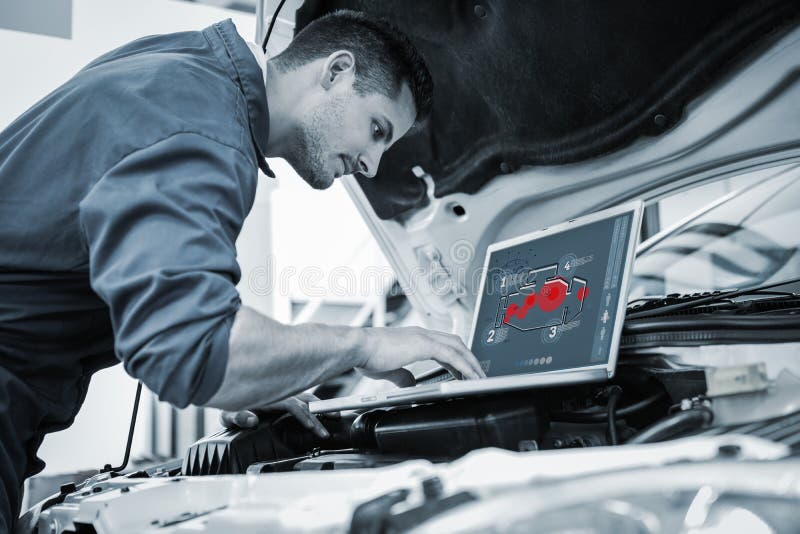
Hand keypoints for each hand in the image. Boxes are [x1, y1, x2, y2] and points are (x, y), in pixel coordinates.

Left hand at [219, 392, 329, 437]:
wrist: (227, 388)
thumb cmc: (228, 405)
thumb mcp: (227, 414)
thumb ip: (238, 417)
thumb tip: (252, 420)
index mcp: (269, 396)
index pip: (292, 404)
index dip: (303, 415)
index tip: (312, 426)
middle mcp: (279, 392)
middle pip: (305, 400)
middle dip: (320, 412)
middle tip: (332, 424)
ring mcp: (283, 392)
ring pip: (306, 396)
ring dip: (320, 406)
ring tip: (334, 415)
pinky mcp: (285, 394)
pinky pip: (303, 396)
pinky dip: (314, 403)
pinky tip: (322, 410)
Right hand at [359, 326, 486, 380]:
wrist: (357, 347)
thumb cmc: (366, 355)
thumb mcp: (388, 369)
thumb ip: (401, 375)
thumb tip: (409, 383)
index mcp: (413, 338)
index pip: (442, 344)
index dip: (456, 357)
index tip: (462, 369)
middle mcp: (421, 334)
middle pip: (455, 342)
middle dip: (468, 358)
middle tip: (477, 374)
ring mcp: (423, 337)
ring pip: (457, 347)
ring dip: (470, 362)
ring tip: (479, 378)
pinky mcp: (423, 345)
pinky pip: (451, 355)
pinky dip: (463, 366)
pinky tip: (470, 377)